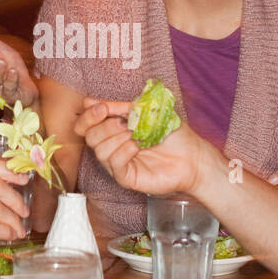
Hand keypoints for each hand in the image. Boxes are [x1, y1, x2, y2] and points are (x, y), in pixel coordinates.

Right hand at [74, 99, 204, 196]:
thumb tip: (89, 101)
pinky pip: (114, 164)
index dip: (88, 116)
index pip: (85, 126)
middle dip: (106, 126)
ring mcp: (118, 165)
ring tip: (136, 135)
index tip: (102, 107)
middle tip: (126, 124)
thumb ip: (118, 107)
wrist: (192, 155)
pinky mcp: (126, 178)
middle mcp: (112, 148)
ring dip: (118, 138)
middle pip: (90, 137)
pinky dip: (124, 151)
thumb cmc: (172, 135)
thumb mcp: (144, 112)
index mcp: (113, 132)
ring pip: (100, 151)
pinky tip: (137, 146)